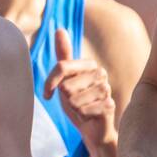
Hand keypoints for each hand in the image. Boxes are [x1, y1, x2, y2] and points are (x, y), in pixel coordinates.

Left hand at [43, 29, 115, 151]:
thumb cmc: (77, 101)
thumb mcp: (65, 79)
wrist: (93, 128)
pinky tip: (89, 116)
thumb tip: (60, 28)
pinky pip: (82, 111)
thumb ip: (63, 56)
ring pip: (73, 100)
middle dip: (64, 99)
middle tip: (74, 102)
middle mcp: (101, 74)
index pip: (61, 66)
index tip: (48, 93)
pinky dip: (81, 116)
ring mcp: (107, 90)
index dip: (49, 83)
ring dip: (73, 108)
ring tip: (82, 109)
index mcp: (90, 65)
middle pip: (66, 85)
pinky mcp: (109, 106)